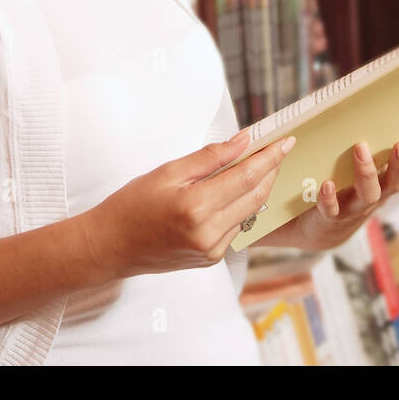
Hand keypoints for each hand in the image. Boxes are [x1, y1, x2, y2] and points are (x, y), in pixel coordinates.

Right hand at [90, 127, 294, 277]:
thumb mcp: (168, 172)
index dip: (270, 157)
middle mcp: (208, 233)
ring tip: (260, 164)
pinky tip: (238, 190)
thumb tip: (243, 140)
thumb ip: (210, 157)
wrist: (112, 246)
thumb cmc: (133, 204)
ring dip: (258, 187)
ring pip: (250, 212)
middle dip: (270, 170)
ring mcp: (211, 250)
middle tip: (278, 148)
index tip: (286, 141)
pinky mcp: (211, 259)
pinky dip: (242, 206)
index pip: (247, 176)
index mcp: (196, 207)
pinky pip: (237, 227)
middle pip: (255, 195)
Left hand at [257, 140, 398, 250]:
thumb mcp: (359, 174)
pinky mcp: (330, 218)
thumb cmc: (342, 191)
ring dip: (367, 173)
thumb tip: (374, 115)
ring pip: (368, 194)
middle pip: (394, 183)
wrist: (320, 230)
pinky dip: (330, 198)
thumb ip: (370, 152)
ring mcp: (353, 208)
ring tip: (361, 149)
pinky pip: (332, 210)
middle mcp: (373, 197)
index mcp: (381, 184)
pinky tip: (327, 184)